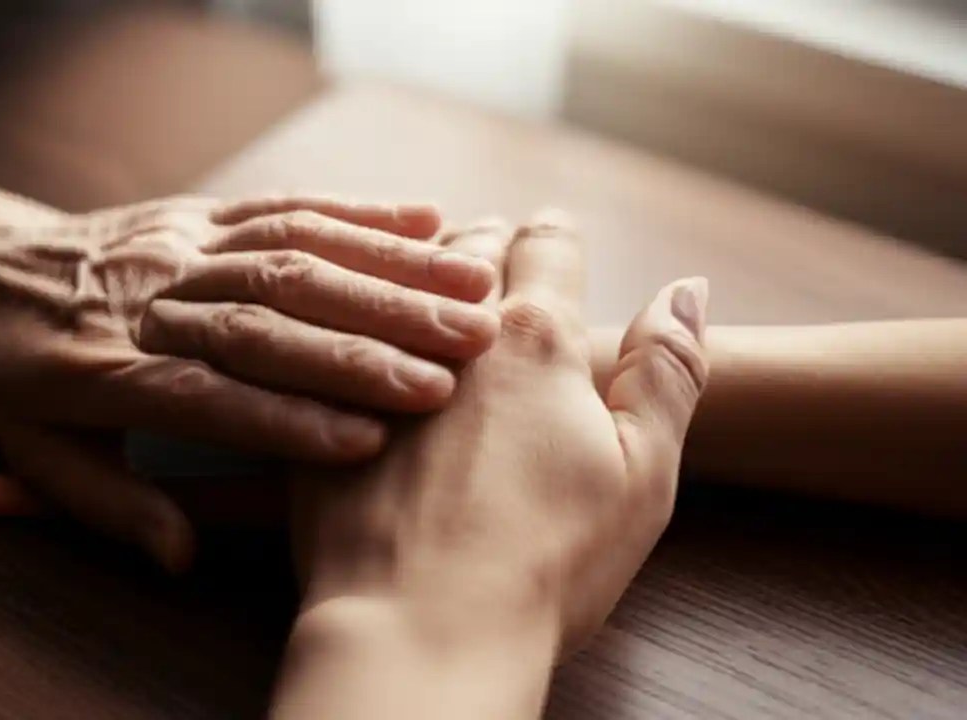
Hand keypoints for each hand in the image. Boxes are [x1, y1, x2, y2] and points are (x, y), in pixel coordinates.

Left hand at [0, 194, 498, 568]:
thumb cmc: (6, 374)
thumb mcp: (34, 451)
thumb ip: (110, 503)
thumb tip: (181, 555)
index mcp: (104, 367)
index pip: (209, 392)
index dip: (289, 417)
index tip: (370, 440)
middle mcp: (149, 295)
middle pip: (268, 312)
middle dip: (369, 337)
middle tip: (460, 362)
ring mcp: (178, 242)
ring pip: (291, 248)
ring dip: (387, 268)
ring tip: (471, 292)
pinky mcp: (198, 210)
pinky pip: (282, 204)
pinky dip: (358, 212)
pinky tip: (426, 222)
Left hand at [276, 214, 709, 717]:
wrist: (420, 629)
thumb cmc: (547, 563)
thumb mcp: (644, 472)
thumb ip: (669, 370)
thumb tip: (688, 287)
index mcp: (537, 339)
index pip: (549, 244)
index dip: (556, 237)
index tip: (554, 237)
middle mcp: (449, 335)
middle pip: (464, 251)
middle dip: (481, 247)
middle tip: (488, 256)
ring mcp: (373, 368)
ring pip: (387, 282)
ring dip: (409, 276)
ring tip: (419, 287)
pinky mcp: (316, 408)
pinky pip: (326, 337)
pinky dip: (347, 330)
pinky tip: (350, 348)